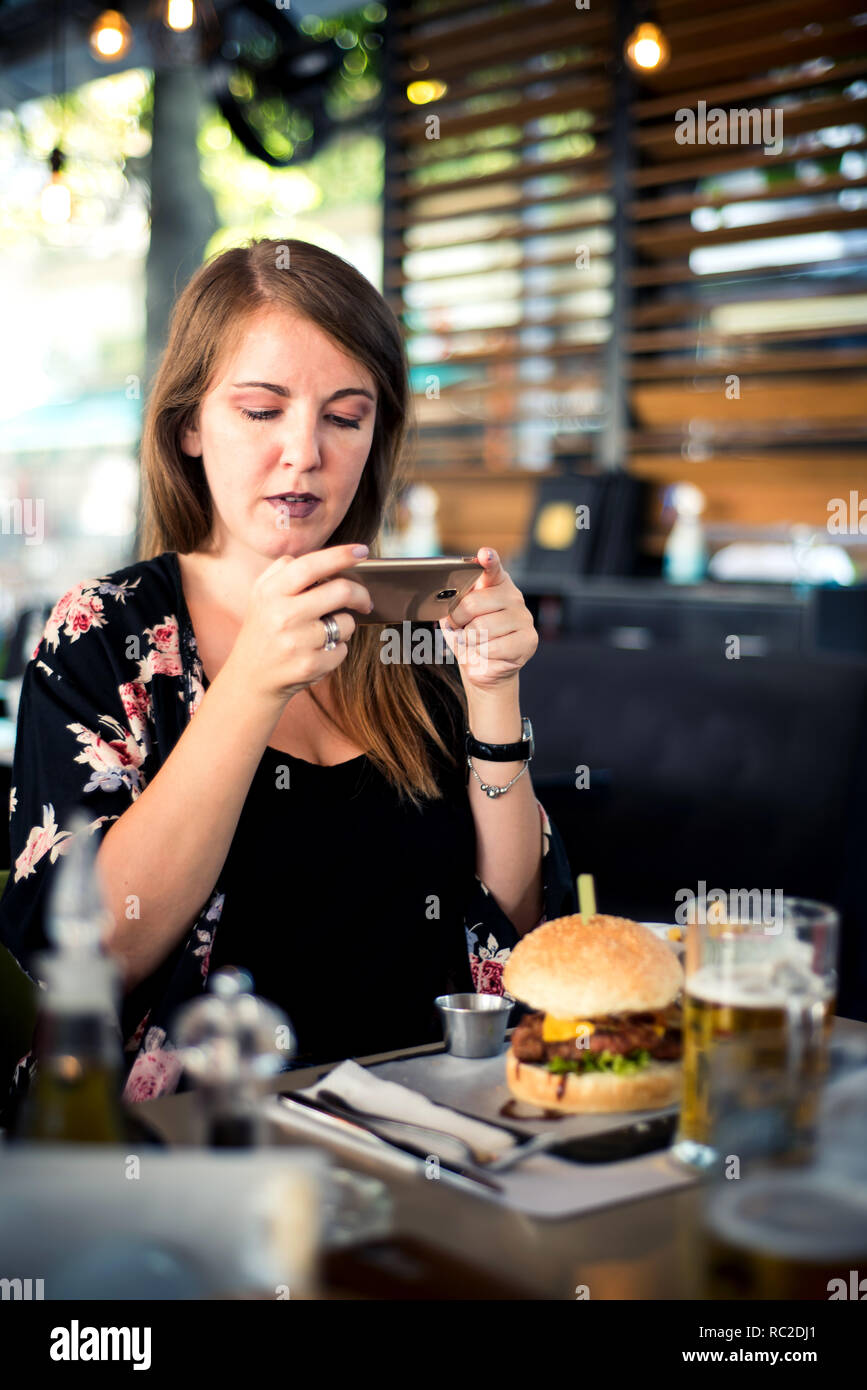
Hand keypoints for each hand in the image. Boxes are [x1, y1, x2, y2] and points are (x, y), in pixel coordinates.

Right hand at [222, 543, 372, 706]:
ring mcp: (296, 642)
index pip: (310, 566)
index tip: (362, 551)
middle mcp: (282, 615)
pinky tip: (319, 652)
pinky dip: (337, 650)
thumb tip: (324, 559)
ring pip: (346, 623)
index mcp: (271, 592)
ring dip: (344, 627)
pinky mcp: (309, 666)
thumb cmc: (263, 631)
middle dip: (361, 594)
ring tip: (325, 633)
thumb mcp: (261, 595)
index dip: (340, 555)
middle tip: (365, 601)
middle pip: (340, 591)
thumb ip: (284, 570)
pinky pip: (343, 649)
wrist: (250, 678)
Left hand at [438, 547, 537, 691]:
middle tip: (458, 628)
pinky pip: (493, 647)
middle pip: (474, 603)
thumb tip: (449, 602)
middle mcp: (513, 596)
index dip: (488, 561)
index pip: (492, 568)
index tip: (484, 554)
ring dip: (469, 640)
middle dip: (458, 620)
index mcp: (496, 583)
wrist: (484, 668)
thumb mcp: (457, 617)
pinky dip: (482, 653)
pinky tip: (486, 652)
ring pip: (482, 628)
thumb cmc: (470, 637)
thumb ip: (455, 603)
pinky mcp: (528, 640)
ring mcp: (524, 618)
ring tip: (473, 642)